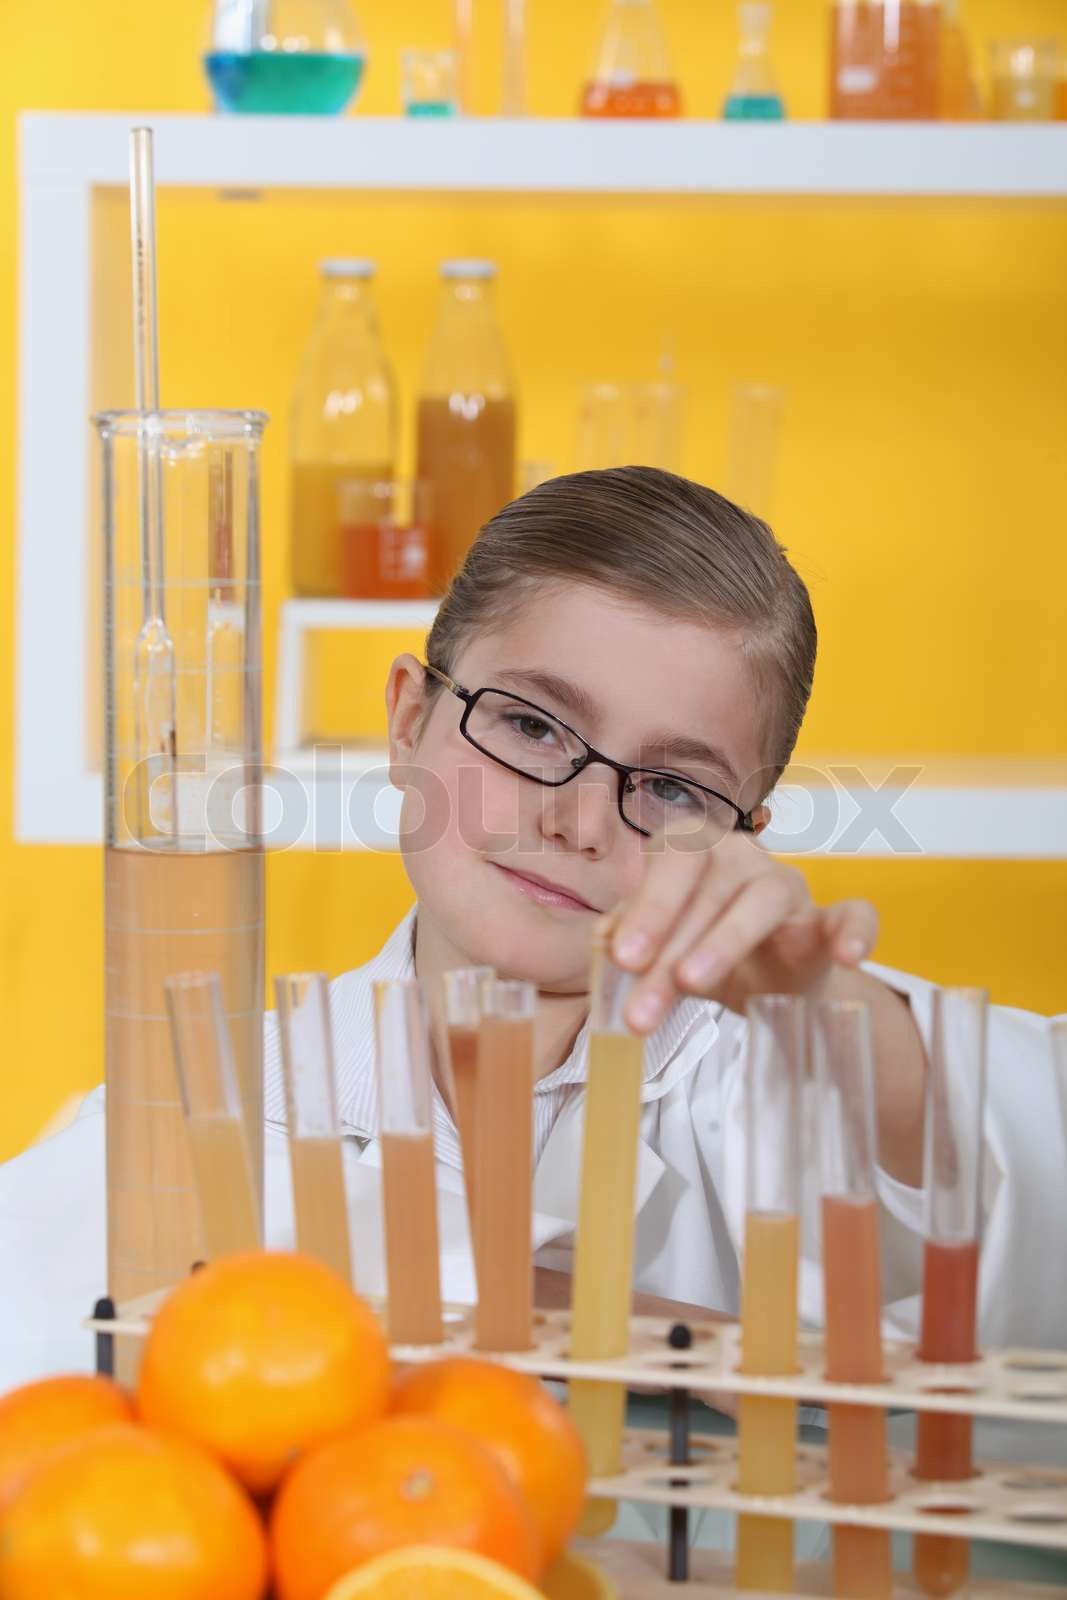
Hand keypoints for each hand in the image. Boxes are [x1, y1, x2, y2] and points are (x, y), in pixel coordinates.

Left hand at [611, 826, 877, 1032]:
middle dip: (670, 948)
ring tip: (694, 985)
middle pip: (708, 888)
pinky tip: (848, 955)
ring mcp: (790, 887)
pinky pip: (854, 914)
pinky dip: (854, 930)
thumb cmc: (702, 954)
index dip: (648, 906)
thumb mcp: (660, 952)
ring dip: (725, 939)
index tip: (624, 959)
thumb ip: (631, 942)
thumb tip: (603, 943)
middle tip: (642, 1005)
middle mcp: (743, 858)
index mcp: (695, 852)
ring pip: (764, 899)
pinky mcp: (831, 922)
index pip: (670, 860)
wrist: (770, 986)